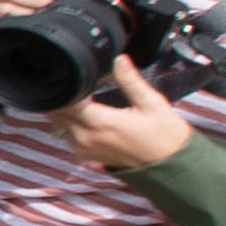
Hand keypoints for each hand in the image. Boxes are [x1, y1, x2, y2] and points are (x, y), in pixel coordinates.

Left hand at [55, 54, 197, 170]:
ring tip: (79, 95)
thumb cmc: (164, 135)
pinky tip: (82, 112)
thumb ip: (130, 81)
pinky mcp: (84, 155)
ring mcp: (82, 148)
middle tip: (77, 81)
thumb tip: (119, 59)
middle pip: (56, 112)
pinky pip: (65, 135)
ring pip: (57, 123)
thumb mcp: (151, 103)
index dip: (67, 85)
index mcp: (100, 122)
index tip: (75, 74)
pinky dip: (67, 122)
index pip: (65, 101)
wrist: (169, 165)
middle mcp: (85, 137)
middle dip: (62, 95)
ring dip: (63, 109)